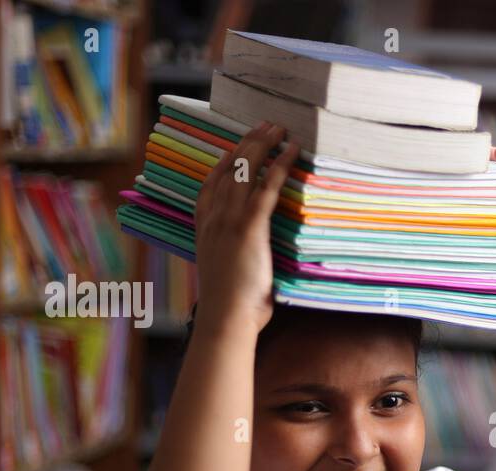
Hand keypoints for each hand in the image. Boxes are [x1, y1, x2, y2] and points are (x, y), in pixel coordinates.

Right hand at [193, 122, 299, 339]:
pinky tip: (291, 150)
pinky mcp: (249, 227)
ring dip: (263, 144)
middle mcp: (214, 218)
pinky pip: (266, 187)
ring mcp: (229, 220)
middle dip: (247, 143)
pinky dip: (280, 165)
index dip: (225, 160)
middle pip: (229, 168)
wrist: (226, 318)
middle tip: (264, 125)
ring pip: (246, 170)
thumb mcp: (225, 272)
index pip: (210, 183)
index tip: (236, 145)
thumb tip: (249, 257)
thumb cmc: (230, 306)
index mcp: (204, 228)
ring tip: (278, 128)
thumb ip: (234, 256)